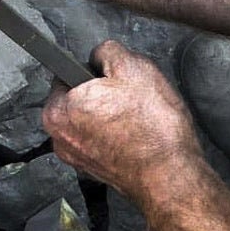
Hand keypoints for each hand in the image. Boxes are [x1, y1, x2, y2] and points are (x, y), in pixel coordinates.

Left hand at [42, 40, 202, 202]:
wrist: (171, 178)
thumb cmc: (152, 129)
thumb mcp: (133, 67)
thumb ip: (107, 51)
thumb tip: (99, 55)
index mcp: (57, 109)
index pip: (65, 74)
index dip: (92, 72)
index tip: (110, 81)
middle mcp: (58, 136)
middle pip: (76, 98)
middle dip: (101, 95)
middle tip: (127, 100)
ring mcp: (74, 157)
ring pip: (89, 120)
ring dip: (108, 116)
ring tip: (133, 120)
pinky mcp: (92, 170)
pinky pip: (99, 141)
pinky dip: (113, 137)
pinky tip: (134, 137)